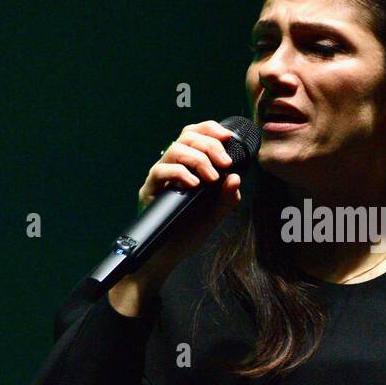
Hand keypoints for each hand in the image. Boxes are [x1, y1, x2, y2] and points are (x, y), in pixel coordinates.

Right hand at [135, 120, 243, 278]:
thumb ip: (227, 196)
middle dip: (210, 145)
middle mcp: (173, 166)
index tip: (228, 137)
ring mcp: (160, 177)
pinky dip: (180, 173)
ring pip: (174, 149)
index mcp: (189, 165)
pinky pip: (161, 171)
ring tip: (211, 178)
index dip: (211, 129)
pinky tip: (194, 185)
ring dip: (198, 159)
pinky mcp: (149, 190)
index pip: (196, 134)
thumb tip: (235, 178)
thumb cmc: (189, 231)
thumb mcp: (216, 213)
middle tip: (225, 163)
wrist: (169, 255)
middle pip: (187, 137)